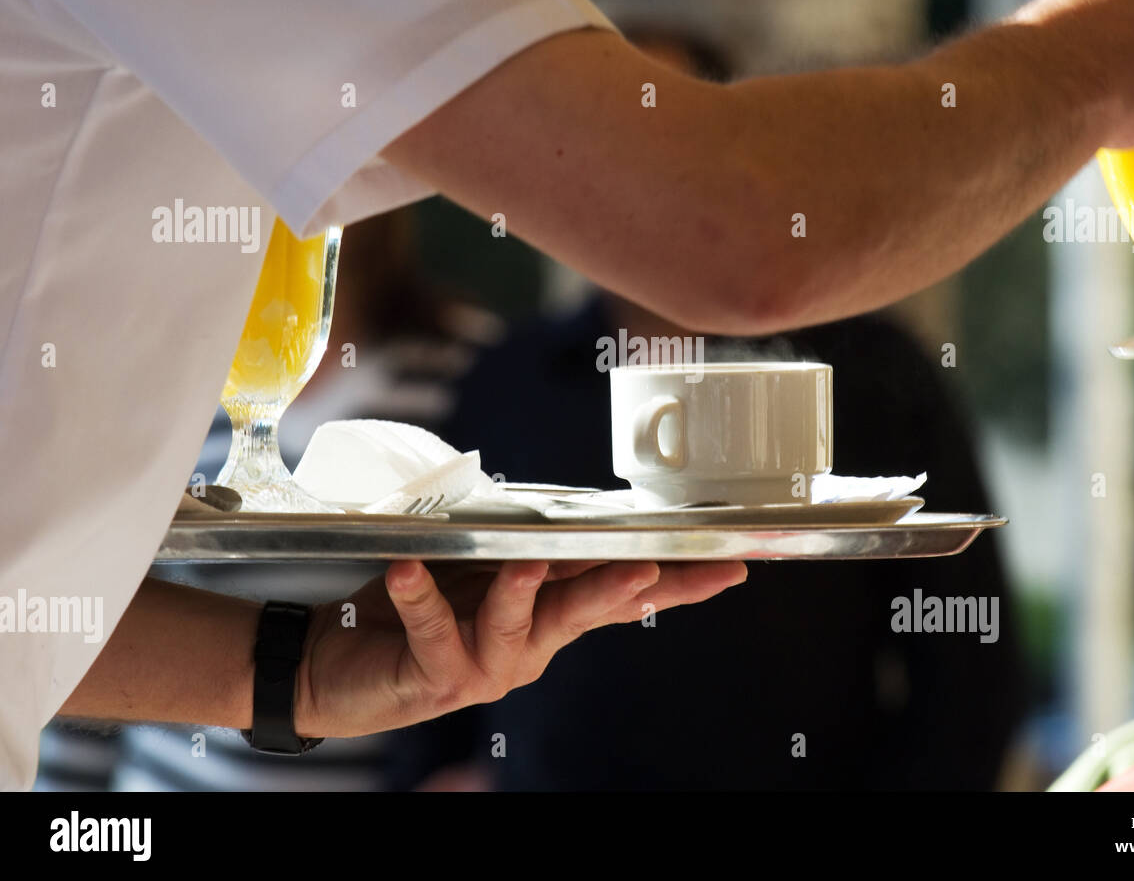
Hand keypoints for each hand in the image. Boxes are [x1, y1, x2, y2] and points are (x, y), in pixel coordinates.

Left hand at [292, 559, 746, 737]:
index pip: (623, 593)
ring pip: (515, 627)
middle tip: (648, 570)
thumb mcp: (484, 571)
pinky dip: (420, 598)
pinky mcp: (436, 677)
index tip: (728, 564)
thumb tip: (575, 515)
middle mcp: (530, 648)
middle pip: (585, 612)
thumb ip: (529, 551)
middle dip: (619, 590)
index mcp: (549, 618)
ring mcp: (486, 667)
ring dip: (522, 593)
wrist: (347, 665)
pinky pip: (432, 631)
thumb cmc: (421, 609)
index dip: (677, 582)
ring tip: (525, 564)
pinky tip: (406, 573)